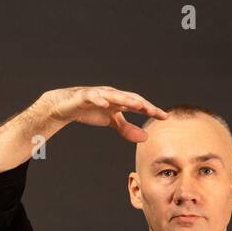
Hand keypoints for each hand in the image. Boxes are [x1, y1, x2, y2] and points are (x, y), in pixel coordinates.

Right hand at [43, 85, 168, 141]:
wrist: (67, 106)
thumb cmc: (91, 111)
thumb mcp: (111, 121)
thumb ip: (127, 129)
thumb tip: (145, 137)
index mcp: (119, 100)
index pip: (139, 104)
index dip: (151, 110)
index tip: (165, 116)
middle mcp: (111, 94)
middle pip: (129, 98)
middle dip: (142, 104)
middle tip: (154, 111)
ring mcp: (98, 93)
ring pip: (114, 95)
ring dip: (125, 98)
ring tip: (137, 104)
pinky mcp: (84, 95)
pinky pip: (93, 96)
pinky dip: (99, 98)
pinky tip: (105, 103)